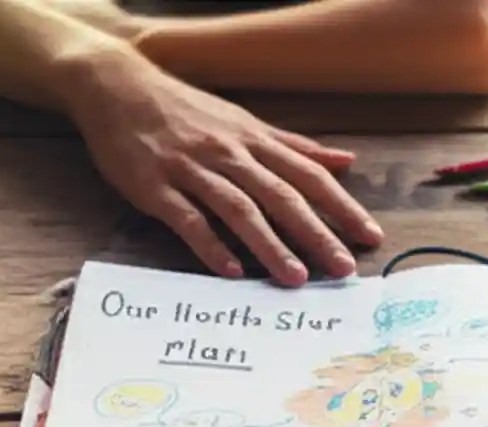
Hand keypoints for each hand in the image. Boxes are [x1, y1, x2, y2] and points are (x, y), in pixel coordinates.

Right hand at [63, 48, 382, 285]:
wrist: (117, 87)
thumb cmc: (186, 111)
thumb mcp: (245, 122)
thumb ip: (295, 147)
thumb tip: (345, 160)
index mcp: (255, 141)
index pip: (310, 176)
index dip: (342, 207)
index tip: (370, 236)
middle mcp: (230, 154)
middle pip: (282, 196)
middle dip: (316, 233)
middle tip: (343, 268)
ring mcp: (192, 170)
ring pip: (240, 209)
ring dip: (270, 245)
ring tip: (296, 278)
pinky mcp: (155, 186)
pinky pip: (188, 219)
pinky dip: (211, 246)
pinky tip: (231, 272)